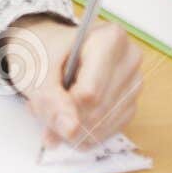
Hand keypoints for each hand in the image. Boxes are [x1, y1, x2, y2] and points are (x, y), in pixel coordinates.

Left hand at [0, 14, 142, 148]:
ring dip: (73, 127)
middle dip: (67, 116)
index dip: (64, 104)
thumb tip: (71, 129)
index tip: (45, 99)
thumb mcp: (38, 71)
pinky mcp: (129, 106)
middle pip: (98, 108)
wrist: (49, 50)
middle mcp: (129, 60)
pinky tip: (69, 117)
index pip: (90, 92)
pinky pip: (107, 132)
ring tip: (54, 108)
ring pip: (103, 123)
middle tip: (44, 106)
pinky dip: (83, 133)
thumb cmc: (46, 51)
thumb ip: (52, 100)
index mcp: (111, 39)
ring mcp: (133, 85)